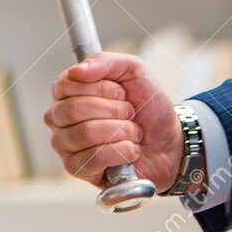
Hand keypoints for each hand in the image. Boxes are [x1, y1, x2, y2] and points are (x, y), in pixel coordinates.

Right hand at [45, 52, 181, 192]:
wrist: (171, 140)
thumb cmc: (148, 106)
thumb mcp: (134, 71)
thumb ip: (105, 61)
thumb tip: (77, 71)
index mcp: (69, 93)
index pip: (65, 86)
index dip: (100, 89)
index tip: (123, 93)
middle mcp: (60, 119)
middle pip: (72, 110)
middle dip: (114, 110)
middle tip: (131, 113)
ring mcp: (66, 145)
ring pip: (83, 134)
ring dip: (121, 131)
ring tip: (133, 132)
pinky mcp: (78, 169)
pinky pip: (92, 159)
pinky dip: (121, 151)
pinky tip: (131, 150)